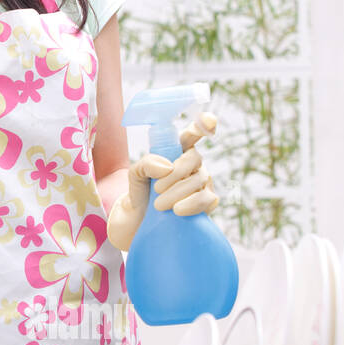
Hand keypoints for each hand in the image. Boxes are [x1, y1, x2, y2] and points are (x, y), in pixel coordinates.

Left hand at [107, 111, 219, 251]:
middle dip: (175, 173)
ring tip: (158, 205)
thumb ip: (146, 163)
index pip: (193, 134)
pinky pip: (207, 199)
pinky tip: (177, 210)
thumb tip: (167, 167)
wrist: (140, 222)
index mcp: (177, 152)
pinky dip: (190, 204)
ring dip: (177, 192)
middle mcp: (193, 165)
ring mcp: (203, 183)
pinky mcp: (208, 202)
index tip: (207, 121)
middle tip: (156, 188)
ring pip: (199, 180)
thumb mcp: (135, 175)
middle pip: (194, 158)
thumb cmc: (140, 193)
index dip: (203, 125)